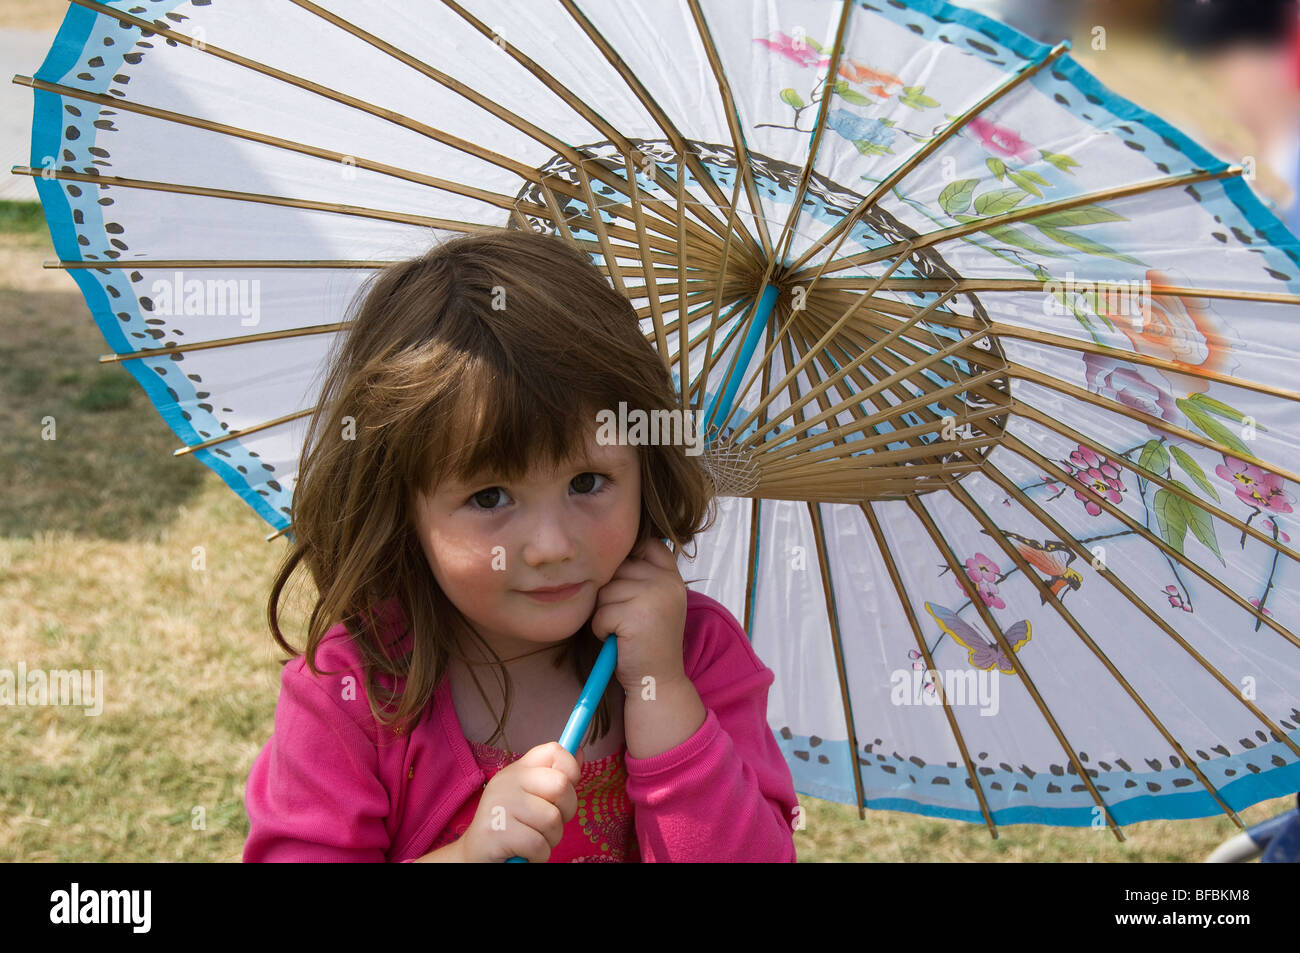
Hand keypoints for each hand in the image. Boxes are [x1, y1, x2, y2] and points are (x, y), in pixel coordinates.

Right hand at [455, 742, 581, 862]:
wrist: (474, 856)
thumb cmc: (511, 828)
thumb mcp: (531, 797)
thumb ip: (554, 777)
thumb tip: (578, 752)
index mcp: (518, 770)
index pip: (554, 751)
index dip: (571, 770)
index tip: (563, 793)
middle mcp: (507, 781)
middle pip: (561, 785)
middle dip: (566, 812)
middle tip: (549, 825)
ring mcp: (500, 804)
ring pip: (552, 820)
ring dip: (550, 839)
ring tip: (533, 841)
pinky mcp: (497, 831)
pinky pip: (538, 844)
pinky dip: (538, 856)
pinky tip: (524, 854)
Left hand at [590, 538, 688, 694]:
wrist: (657, 682)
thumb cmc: (648, 642)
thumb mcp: (656, 601)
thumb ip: (643, 575)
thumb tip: (609, 549)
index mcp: (673, 577)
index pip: (648, 544)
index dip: (630, 559)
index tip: (629, 586)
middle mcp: (667, 582)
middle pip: (617, 568)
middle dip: (612, 594)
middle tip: (627, 618)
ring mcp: (653, 597)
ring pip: (604, 592)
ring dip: (605, 614)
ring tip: (623, 631)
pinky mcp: (635, 615)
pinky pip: (600, 613)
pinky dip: (602, 630)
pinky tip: (619, 641)